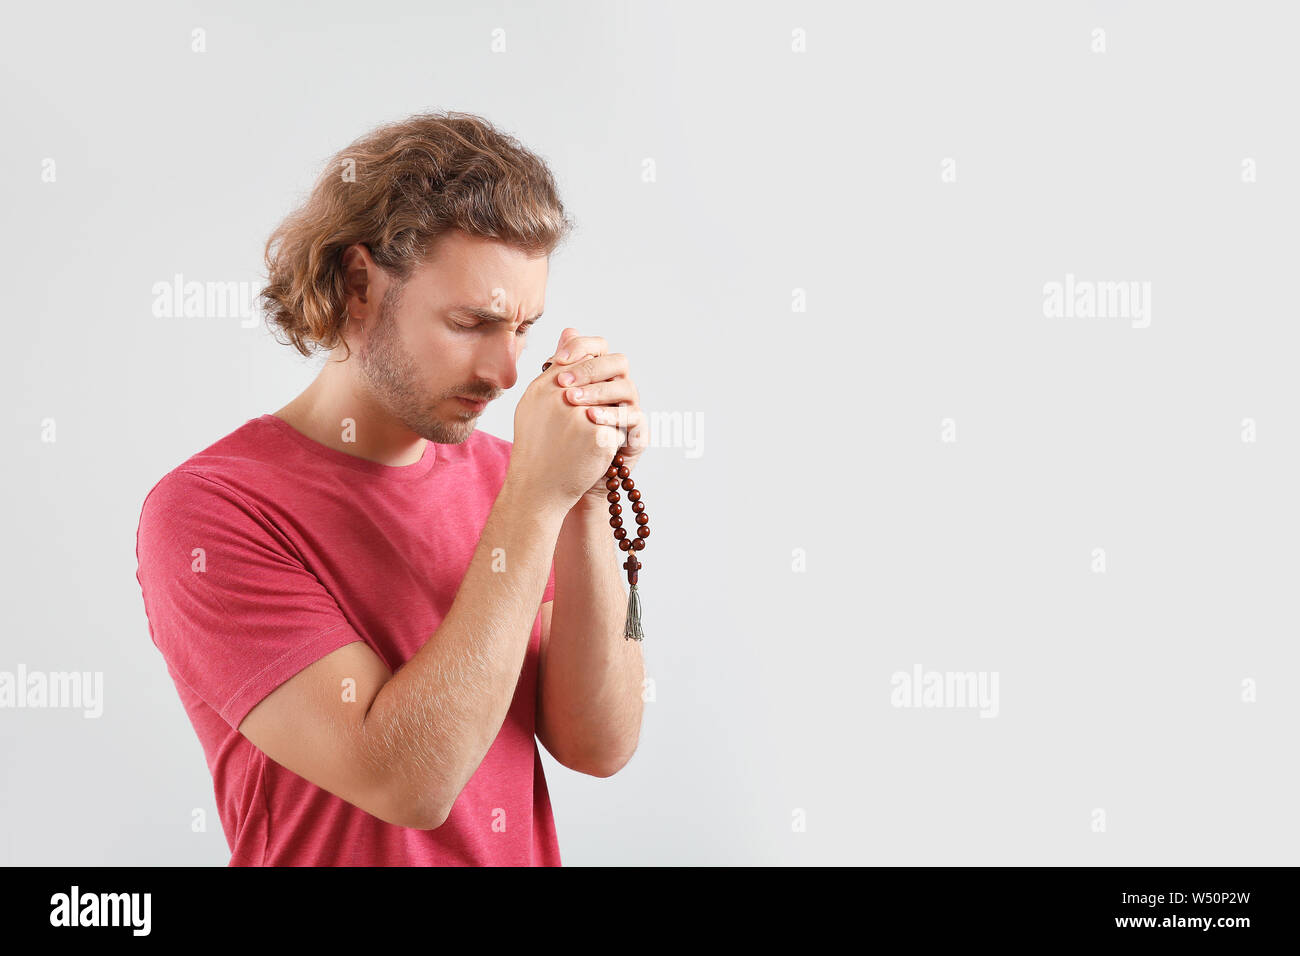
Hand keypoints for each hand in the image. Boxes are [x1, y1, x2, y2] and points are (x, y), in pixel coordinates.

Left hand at [542, 327, 647, 505]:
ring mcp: (630, 409)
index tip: (556, 358)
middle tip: (563, 381)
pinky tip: (590, 418)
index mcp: (599, 375)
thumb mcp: (552, 399)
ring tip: (572, 400)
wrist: (563, 477)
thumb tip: (566, 330)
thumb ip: (559, 367)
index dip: (581, 347)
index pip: (599, 348)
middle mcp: (618, 388)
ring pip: (627, 388)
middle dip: (590, 369)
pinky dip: (612, 416)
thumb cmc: (558, 436)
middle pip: (617, 362)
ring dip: (600, 391)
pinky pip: (633, 418)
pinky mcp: (637, 433)